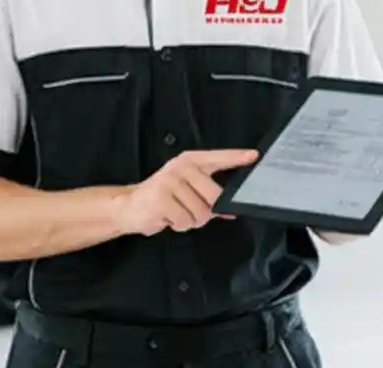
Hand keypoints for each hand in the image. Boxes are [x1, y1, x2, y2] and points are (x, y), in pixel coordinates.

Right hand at [122, 149, 257, 236]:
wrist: (130, 205)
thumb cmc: (163, 198)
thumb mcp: (187, 191)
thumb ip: (210, 198)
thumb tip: (232, 209)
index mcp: (190, 161)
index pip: (218, 158)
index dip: (236, 158)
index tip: (253, 156)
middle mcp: (181, 167)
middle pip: (214, 196)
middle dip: (206, 211)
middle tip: (190, 209)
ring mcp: (170, 181)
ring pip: (200, 214)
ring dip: (189, 220)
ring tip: (176, 212)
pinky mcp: (161, 199)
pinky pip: (184, 221)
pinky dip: (178, 225)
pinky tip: (167, 217)